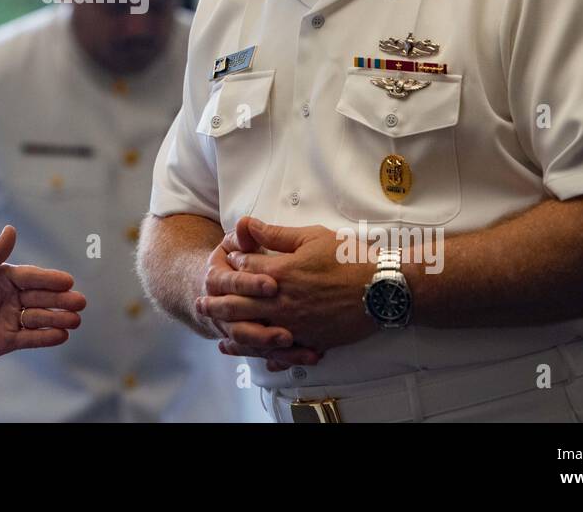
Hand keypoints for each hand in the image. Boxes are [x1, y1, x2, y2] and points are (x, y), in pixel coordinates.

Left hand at [0, 225, 85, 361]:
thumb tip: (11, 230)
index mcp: (4, 277)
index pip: (32, 277)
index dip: (50, 279)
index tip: (68, 281)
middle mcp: (11, 297)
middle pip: (42, 297)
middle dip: (61, 300)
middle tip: (80, 302)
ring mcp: (10, 319)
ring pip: (40, 318)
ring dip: (58, 318)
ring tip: (75, 320)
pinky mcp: (6, 340)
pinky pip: (30, 339)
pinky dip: (46, 337)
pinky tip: (62, 335)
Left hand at [198, 216, 375, 360]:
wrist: (381, 289)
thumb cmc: (350, 259)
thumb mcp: (312, 237)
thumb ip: (277, 235)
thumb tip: (250, 225)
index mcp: (280, 272)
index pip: (245, 269)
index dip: (233, 263)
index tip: (226, 260)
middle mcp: (282, 301)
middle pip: (240, 303)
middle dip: (218, 302)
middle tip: (201, 304)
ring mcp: (295, 323)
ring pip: (256, 331)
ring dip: (234, 332)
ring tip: (219, 335)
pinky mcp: (311, 339)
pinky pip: (283, 351)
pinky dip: (267, 354)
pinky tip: (258, 356)